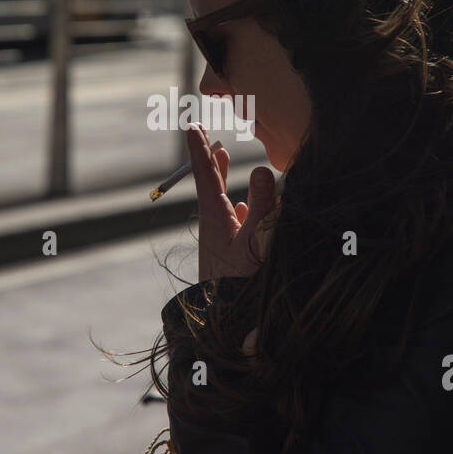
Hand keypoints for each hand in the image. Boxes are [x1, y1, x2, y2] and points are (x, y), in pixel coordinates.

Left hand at [186, 124, 277, 281]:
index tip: (191, 125)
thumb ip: (260, 207)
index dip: (201, 149)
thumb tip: (260, 170)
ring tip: (222, 160)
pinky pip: (231, 222)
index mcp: (214, 218)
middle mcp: (213, 226)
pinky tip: (239, 208)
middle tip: (202, 134)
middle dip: (208, 158)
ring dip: (221, 178)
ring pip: (220, 201)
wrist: (229, 328)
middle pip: (209, 184)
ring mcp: (219, 241)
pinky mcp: (227, 256)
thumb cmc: (241, 286)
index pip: (205, 175)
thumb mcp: (254, 243)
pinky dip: (236, 207)